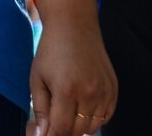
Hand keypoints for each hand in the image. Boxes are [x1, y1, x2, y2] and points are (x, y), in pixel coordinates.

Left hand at [27, 0, 116, 135]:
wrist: (74, 26)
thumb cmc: (51, 51)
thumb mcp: (37, 78)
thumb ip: (41, 110)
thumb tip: (41, 134)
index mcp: (66, 90)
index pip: (61, 130)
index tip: (45, 135)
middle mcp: (89, 93)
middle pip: (78, 131)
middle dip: (64, 132)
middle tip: (54, 123)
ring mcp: (104, 91)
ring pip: (94, 127)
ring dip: (79, 127)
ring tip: (67, 114)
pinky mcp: (113, 89)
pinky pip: (106, 116)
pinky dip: (94, 119)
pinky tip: (82, 108)